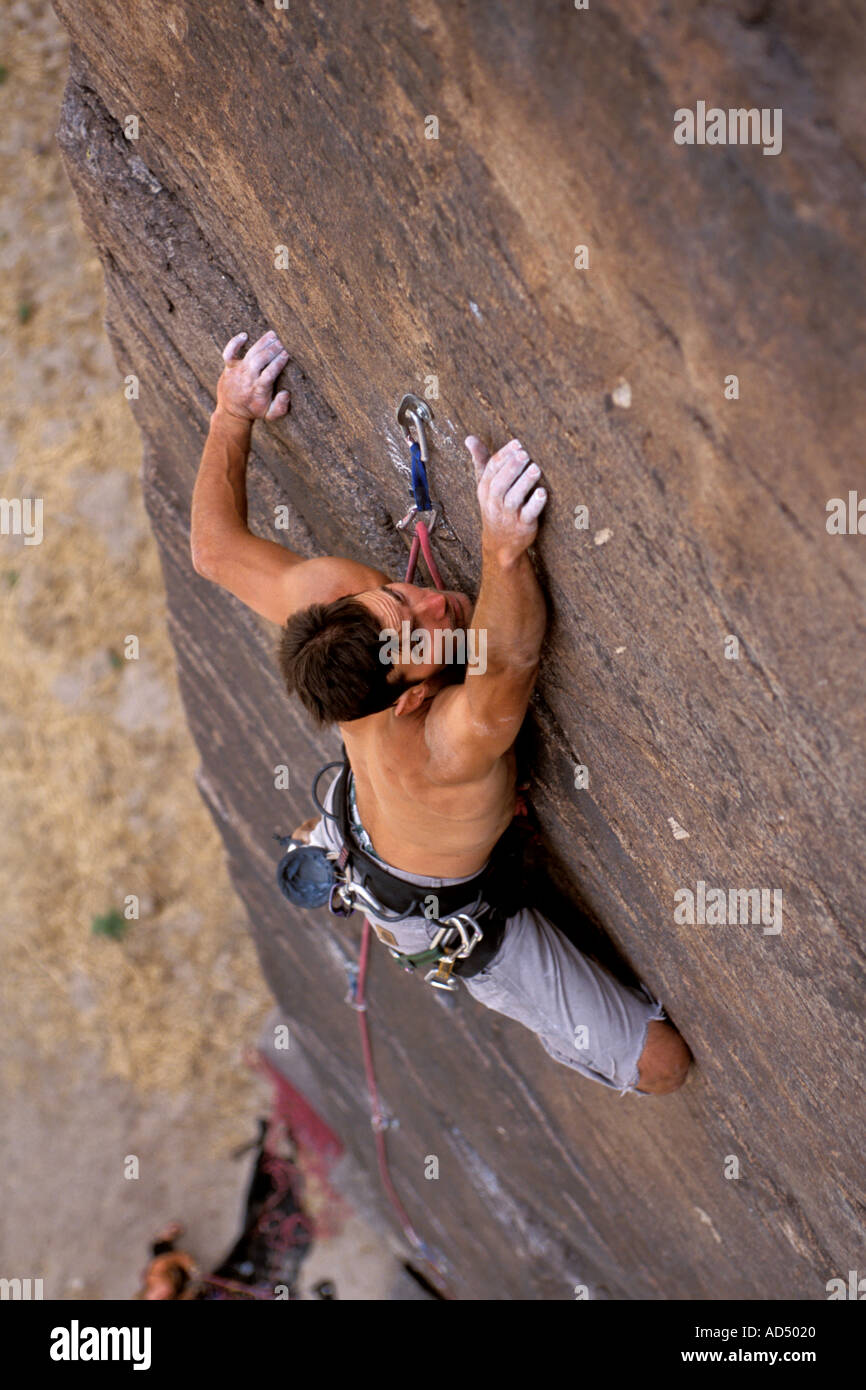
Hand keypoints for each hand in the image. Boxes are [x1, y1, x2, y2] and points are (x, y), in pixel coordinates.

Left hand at [216, 329, 290, 421]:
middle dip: (272, 350)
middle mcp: (248, 378)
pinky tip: (245, 335)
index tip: (286, 355)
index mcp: (259, 389)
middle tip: (282, 344)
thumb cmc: (254, 411)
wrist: (231, 413)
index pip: (270, 373)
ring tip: (273, 335)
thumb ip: (281, 407)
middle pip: (260, 360)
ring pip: (250, 353)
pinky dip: (235, 342)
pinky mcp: (229, 367)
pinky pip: (229, 352)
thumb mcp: (270, 414)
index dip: (278, 362)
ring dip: (262, 343)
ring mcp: (238, 371)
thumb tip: (286, 393)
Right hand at [465, 435, 546, 564]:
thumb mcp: (485, 485)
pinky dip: (535, 504)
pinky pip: (528, 514)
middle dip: (512, 467)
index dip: (504, 455)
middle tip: (526, 454)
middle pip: (500, 483)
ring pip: (513, 498)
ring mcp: (508, 515)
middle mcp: (494, 502)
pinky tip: (542, 493)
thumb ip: (480, 461)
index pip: (491, 469)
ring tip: (536, 469)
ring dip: (524, 483)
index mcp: (485, 489)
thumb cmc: (495, 507)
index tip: (518, 443)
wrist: (500, 543)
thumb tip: (469, 438)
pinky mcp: (523, 526)